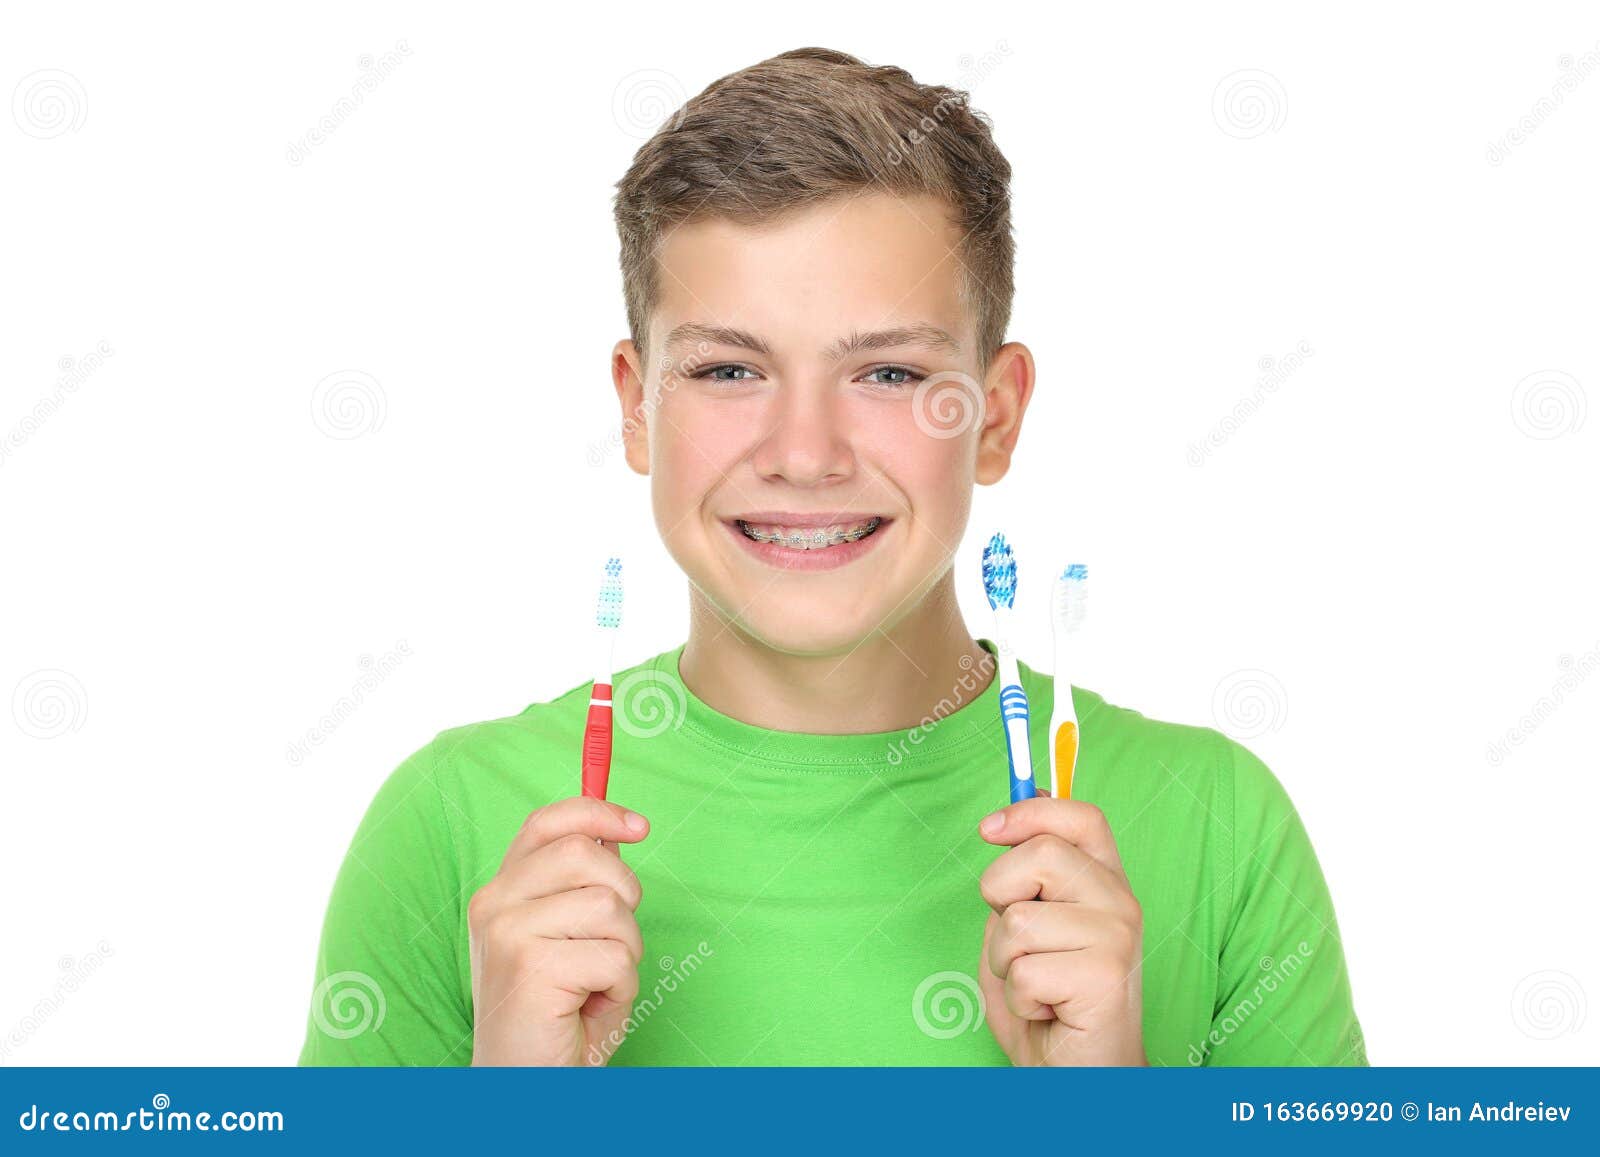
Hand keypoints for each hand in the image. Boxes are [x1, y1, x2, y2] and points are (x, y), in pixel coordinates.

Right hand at [467, 796, 648, 1065]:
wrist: (525, 1087)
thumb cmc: (556, 1017)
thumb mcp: (571, 937)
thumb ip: (584, 886)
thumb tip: (619, 831)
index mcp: (501, 892)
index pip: (548, 823)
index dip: (598, 812)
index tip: (640, 827)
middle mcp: (494, 904)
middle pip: (585, 853)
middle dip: (624, 894)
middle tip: (615, 941)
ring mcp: (508, 932)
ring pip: (609, 907)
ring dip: (624, 951)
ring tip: (596, 984)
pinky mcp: (531, 965)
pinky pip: (615, 956)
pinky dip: (622, 987)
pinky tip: (591, 1007)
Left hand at [976, 796, 1147, 1065]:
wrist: (1079, 1076)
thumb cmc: (1045, 1001)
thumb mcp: (1021, 929)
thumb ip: (1017, 883)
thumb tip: (1001, 822)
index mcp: (1103, 882)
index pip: (1079, 817)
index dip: (1029, 810)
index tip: (988, 829)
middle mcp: (1120, 902)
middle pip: (1040, 854)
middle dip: (1000, 895)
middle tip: (1017, 942)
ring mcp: (1117, 938)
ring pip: (1018, 921)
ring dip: (1004, 961)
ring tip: (1034, 984)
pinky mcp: (1105, 977)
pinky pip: (1022, 970)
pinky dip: (1018, 997)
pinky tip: (1047, 1009)